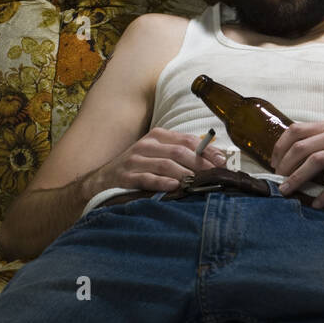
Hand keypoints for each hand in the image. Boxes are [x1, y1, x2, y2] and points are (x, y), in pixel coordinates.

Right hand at [89, 127, 230, 197]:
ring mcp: (135, 160)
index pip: (187, 140)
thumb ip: (181, 154)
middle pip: (179, 152)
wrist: (101, 181)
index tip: (222, 162)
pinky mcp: (126, 176)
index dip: (207, 151)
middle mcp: (147, 145)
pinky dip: (162, 183)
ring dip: (185, 174)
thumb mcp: (158, 154)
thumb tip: (213, 159)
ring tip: (199, 183)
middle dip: (200, 164)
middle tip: (215, 175)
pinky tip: (174, 187)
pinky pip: (147, 179)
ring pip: (166, 165)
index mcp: (158, 136)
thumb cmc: (137, 167)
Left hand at [271, 119, 323, 208]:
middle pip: (300, 147)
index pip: (295, 130)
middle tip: (276, 182)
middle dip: (283, 166)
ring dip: (297, 179)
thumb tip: (307, 161)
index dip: (279, 147)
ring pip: (315, 161)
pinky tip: (319, 204)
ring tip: (287, 193)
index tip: (273, 164)